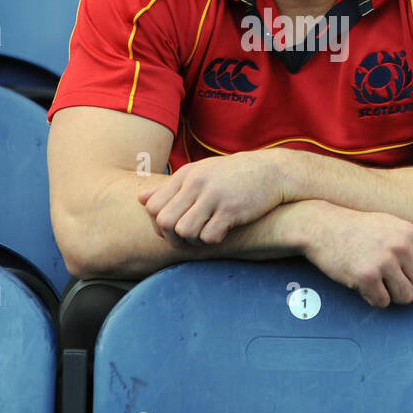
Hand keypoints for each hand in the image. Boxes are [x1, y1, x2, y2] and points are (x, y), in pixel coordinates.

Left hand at [138, 151, 288, 246]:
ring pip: (184, 231)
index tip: (173, 229)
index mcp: (186, 175)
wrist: (272, 172)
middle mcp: (196, 184)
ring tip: (205, 235)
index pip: (152, 207)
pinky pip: (209, 236)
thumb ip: (170, 188)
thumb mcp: (199, 174)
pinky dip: (212, 240)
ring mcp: (214, 196)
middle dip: (172, 237)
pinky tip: (222, 232)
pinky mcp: (232, 209)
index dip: (158, 225)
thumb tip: (141, 199)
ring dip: (192, 241)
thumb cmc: (232, 176)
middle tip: (187, 238)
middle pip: (164, 221)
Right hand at [300, 202, 412, 307]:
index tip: (407, 267)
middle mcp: (400, 246)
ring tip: (378, 280)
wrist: (321, 226)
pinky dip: (373, 298)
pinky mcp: (365, 277)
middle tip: (390, 276)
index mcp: (410, 232)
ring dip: (392, 294)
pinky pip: (382, 302)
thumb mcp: (394, 227)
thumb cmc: (360, 228)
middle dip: (409, 285)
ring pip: (407, 297)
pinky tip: (363, 284)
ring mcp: (382, 262)